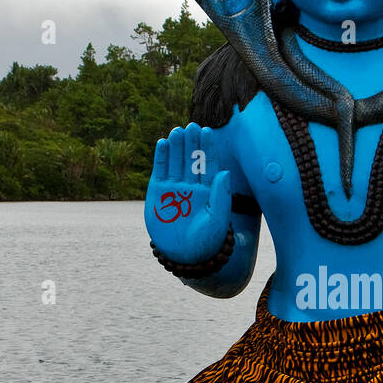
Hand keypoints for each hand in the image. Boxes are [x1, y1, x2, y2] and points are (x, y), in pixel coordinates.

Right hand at [145, 122, 231, 265]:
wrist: (183, 256)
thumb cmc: (205, 241)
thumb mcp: (217, 220)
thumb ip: (221, 196)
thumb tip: (225, 172)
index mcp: (209, 190)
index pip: (208, 164)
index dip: (208, 148)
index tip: (208, 131)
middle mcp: (192, 186)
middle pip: (191, 159)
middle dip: (192, 143)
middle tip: (192, 126)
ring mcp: (174, 188)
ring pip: (176, 162)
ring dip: (177, 146)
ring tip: (178, 131)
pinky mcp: (158, 192)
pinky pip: (160, 171)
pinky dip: (161, 157)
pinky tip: (163, 142)